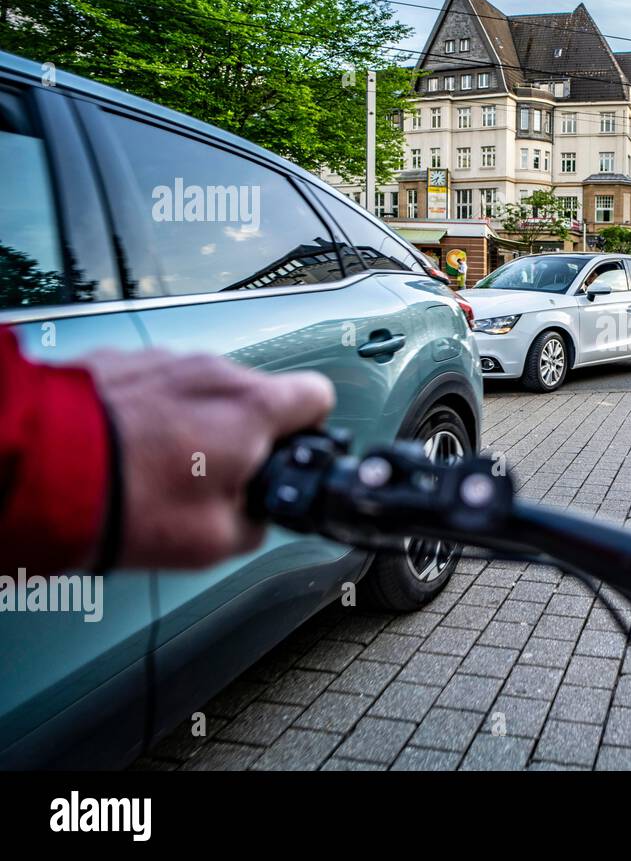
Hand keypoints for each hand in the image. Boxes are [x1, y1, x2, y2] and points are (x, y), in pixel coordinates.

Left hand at [87, 351, 334, 568]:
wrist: (40, 469)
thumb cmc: (126, 500)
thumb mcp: (214, 542)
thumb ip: (255, 525)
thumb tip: (255, 520)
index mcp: (253, 407)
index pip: (318, 397)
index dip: (309, 430)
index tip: (286, 453)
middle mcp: (215, 372)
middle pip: (255, 397)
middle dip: (241, 435)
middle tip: (211, 478)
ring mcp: (167, 360)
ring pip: (202, 392)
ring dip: (192, 423)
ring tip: (157, 467)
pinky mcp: (122, 360)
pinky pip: (154, 386)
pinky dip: (149, 413)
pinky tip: (125, 450)